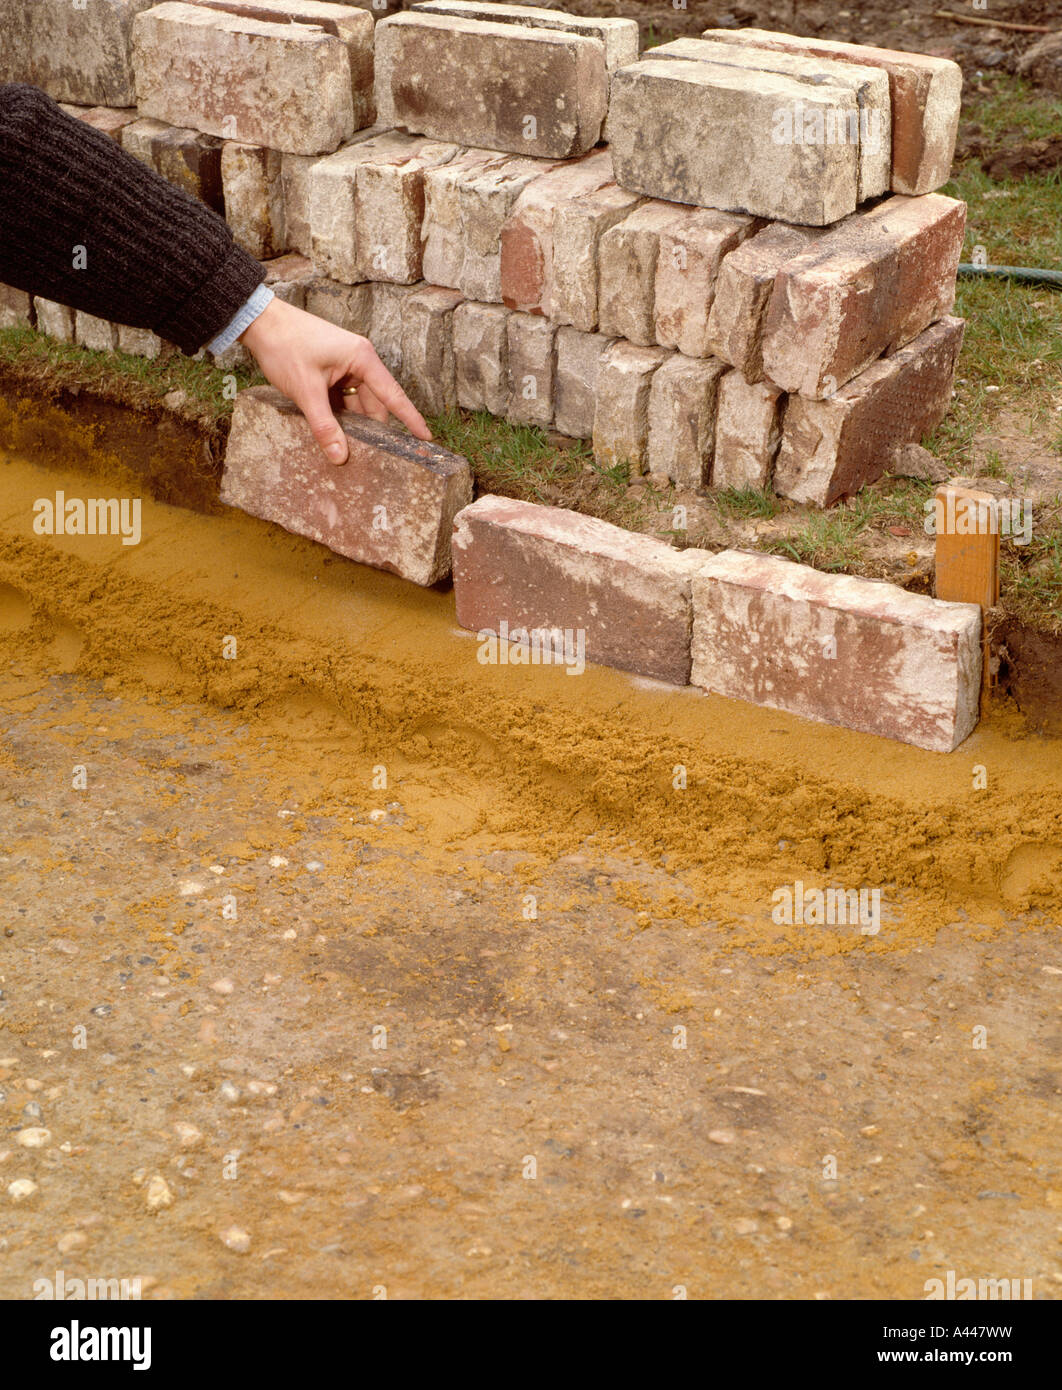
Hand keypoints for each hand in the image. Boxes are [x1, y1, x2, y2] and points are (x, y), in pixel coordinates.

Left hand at [239, 296, 430, 463]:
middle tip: (371, 458)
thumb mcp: (306, 391)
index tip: (425, 437)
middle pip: (373, 404)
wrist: (260, 322)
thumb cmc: (285, 345)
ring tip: (347, 449)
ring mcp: (344, 367)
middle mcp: (359, 361)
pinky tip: (332, 433)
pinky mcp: (331, 373)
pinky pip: (341, 401)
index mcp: (362, 358)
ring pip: (355, 405)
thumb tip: (340, 456)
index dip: (410, 418)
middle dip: (370, 429)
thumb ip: (324, 425)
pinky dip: (337, 416)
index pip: (393, 394)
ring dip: (350, 425)